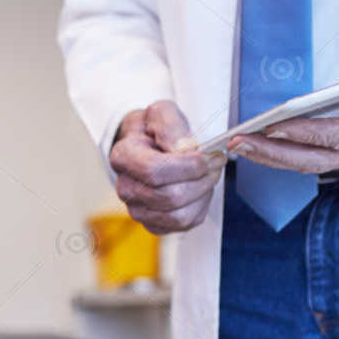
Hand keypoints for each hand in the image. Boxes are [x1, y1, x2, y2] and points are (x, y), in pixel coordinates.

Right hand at [109, 100, 225, 233]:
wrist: (148, 146)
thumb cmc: (155, 130)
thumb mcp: (162, 114)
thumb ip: (171, 126)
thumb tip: (184, 148)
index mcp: (123, 157)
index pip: (154, 171)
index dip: (188, 166)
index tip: (210, 154)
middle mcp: (125, 188)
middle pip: (170, 196)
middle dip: (202, 179)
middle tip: (216, 162)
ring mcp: (138, 209)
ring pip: (179, 215)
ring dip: (203, 194)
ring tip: (208, 175)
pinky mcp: (154, 223)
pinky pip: (186, 224)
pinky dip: (201, 206)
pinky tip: (200, 189)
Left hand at [229, 63, 338, 172]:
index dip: (306, 134)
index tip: (274, 127)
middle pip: (314, 159)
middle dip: (272, 153)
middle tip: (235, 142)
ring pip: (308, 162)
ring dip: (270, 156)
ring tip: (235, 144)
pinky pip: (312, 156)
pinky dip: (282, 152)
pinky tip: (257, 142)